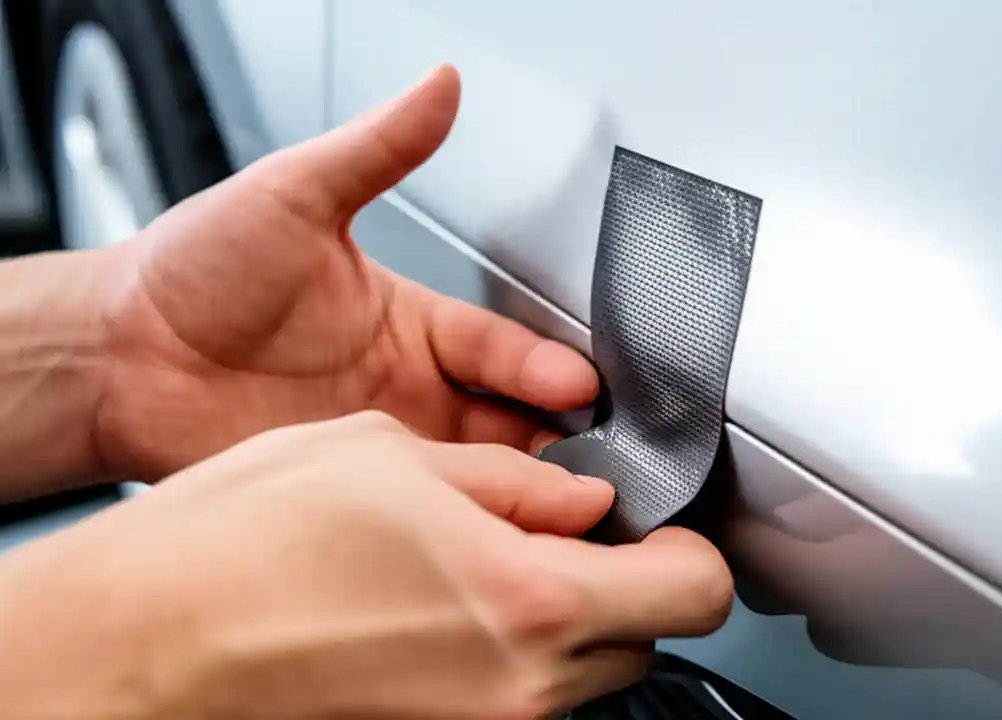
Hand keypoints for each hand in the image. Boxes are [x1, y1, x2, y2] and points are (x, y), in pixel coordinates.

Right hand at [0, 412, 733, 718]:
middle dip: (625, 580)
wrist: (143, 641)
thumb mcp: (391, 456)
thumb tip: (578, 499)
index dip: (685, 546)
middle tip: (567, 532)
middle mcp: (520, 683)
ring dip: (565, 617)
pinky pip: (521, 696)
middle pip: (646, 635)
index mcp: (529, 596)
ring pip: (586, 672)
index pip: (693, 590)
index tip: (655, 520)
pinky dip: (511, 650)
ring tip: (486, 561)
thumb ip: (511, 482)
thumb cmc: (242, 543)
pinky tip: (441, 603)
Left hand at [93, 65, 592, 479]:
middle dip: (555, 436)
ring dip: (520, 486)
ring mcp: (383, 444)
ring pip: (476, 470)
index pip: (499, 345)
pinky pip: (422, 515)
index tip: (580, 381)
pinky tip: (489, 536)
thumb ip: (378, 150)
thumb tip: (439, 87)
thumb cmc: (196, 267)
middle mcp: (406, 385)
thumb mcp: (297, 194)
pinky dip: (462, 527)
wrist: (117, 355)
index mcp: (409, 319)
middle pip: (506, 417)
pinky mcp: (352, 496)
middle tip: (595, 458)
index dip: (541, 365)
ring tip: (560, 503)